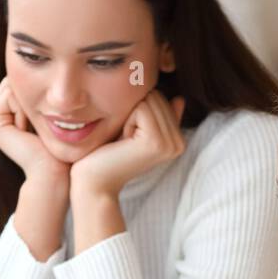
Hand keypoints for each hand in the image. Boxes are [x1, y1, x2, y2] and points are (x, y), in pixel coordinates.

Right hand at [0, 77, 69, 185]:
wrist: (56, 170)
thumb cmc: (63, 145)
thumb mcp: (56, 112)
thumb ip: (47, 91)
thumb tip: (51, 62)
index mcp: (9, 114)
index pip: (22, 81)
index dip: (39, 88)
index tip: (52, 115)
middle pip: (15, 81)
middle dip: (32, 93)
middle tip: (44, 121)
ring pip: (13, 85)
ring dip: (31, 101)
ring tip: (35, 127)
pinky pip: (10, 95)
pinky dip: (25, 106)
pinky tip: (28, 129)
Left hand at [69, 90, 185, 199]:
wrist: (97, 181)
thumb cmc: (112, 153)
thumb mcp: (139, 131)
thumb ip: (160, 117)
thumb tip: (180, 98)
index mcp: (179, 141)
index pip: (162, 99)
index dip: (139, 111)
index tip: (133, 136)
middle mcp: (179, 143)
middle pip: (157, 97)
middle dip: (136, 112)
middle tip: (128, 140)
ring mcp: (169, 144)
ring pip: (150, 101)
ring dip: (130, 116)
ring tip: (127, 141)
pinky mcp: (156, 142)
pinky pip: (141, 109)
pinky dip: (127, 121)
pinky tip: (124, 142)